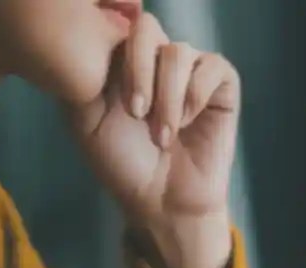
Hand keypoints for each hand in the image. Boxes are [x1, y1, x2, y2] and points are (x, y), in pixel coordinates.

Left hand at [68, 13, 239, 267]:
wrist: (163, 202)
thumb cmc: (124, 165)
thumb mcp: (86, 120)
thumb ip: (83, 78)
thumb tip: (96, 46)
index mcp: (121, 62)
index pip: (115, 28)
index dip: (115, 59)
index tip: (119, 105)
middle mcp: (155, 59)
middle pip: (147, 28)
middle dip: (139, 70)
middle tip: (137, 113)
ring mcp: (190, 71)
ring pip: (179, 52)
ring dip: (168, 97)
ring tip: (163, 135)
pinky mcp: (222, 86)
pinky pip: (214, 67)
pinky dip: (197, 95)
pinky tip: (190, 123)